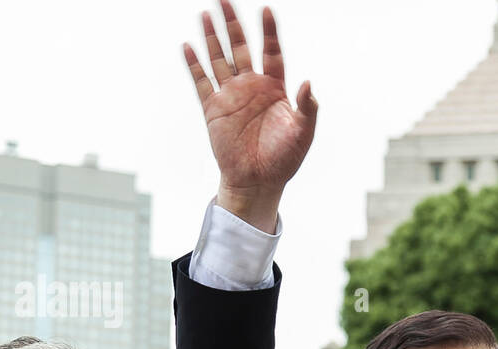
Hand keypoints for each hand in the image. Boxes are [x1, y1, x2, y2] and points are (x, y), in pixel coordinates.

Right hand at [183, 2, 316, 231]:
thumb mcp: (303, 133)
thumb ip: (308, 108)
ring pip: (219, 59)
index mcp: (274, 88)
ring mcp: (231, 96)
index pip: (271, 52)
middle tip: (224, 0)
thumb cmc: (284, 159)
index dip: (269, 32)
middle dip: (233, 24)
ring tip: (206, 14)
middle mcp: (251, 86)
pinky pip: (202, 82)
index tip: (266, 10)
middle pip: (240, 48)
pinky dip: (194, 65)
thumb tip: (309, 83)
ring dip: (212, 38)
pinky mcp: (213, 109)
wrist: (259, 182)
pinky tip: (188, 46)